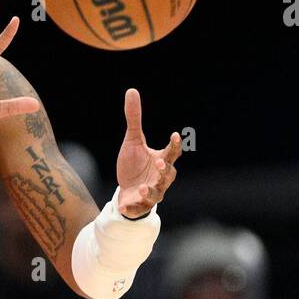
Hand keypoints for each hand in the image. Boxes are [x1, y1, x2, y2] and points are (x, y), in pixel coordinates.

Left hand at [115, 88, 180, 217]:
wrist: (127, 189)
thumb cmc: (134, 164)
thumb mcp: (132, 140)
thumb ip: (134, 119)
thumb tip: (131, 91)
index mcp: (161, 160)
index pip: (172, 152)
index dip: (175, 144)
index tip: (176, 134)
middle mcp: (160, 178)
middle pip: (168, 175)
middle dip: (164, 170)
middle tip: (160, 163)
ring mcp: (151, 193)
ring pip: (156, 194)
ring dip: (150, 191)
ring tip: (142, 187)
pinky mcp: (139, 205)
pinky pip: (138, 208)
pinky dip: (132, 207)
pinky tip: (123, 206)